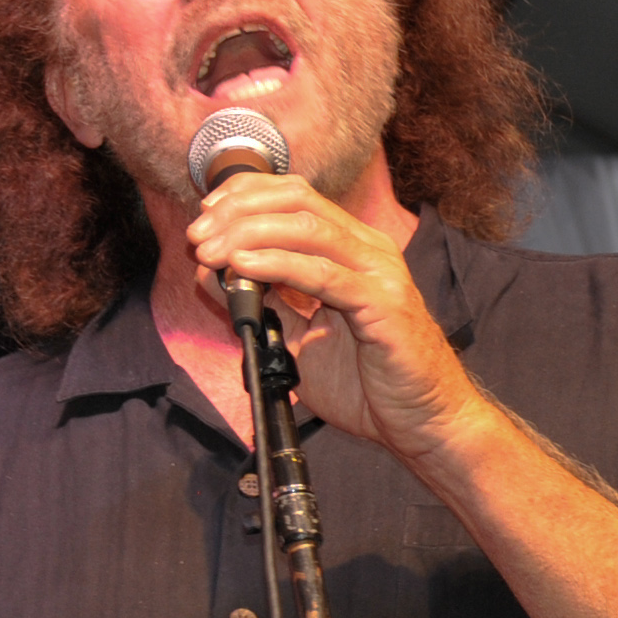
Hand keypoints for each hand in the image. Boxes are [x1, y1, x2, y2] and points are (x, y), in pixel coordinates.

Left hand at [184, 173, 489, 466]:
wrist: (421, 421)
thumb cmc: (365, 382)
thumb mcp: (295, 335)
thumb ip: (261, 301)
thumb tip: (212, 270)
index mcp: (351, 249)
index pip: (294, 196)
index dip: (244, 196)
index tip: (204, 216)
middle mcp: (368, 251)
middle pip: (297, 202)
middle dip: (238, 212)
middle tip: (197, 237)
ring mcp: (380, 273)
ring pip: (308, 229)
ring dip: (248, 234)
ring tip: (210, 251)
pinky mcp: (384, 304)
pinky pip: (324, 275)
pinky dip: (277, 265)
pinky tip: (242, 267)